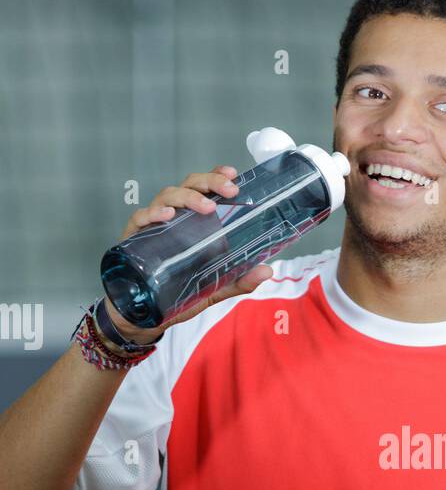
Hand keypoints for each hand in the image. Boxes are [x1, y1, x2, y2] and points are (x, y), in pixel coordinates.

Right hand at [108, 165, 275, 341]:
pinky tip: (166, 216)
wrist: (145, 315)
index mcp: (193, 221)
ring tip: (205, 206)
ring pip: (167, 196)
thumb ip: (239, 280)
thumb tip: (268, 271)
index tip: (233, 174)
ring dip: (187, 197)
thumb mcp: (214, 288)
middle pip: (189, 185)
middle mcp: (174, 217)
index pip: (205, 190)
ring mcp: (153, 225)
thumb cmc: (177, 294)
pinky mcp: (134, 238)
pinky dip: (152, 213)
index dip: (217, 177)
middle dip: (209, 182)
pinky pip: (140, 218)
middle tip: (229, 190)